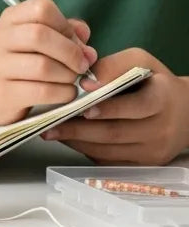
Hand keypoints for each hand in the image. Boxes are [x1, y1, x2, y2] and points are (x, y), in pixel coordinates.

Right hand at [0, 0, 96, 124]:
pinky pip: (43, 91)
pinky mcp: (3, 93)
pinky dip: (64, 93)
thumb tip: (87, 50)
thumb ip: (69, 36)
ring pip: (42, 66)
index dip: (65, 26)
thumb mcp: (46, 43)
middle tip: (82, 65)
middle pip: (39, 35)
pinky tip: (65, 93)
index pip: (42, 8)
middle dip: (70, 52)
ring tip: (71, 80)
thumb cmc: (28, 64)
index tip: (75, 41)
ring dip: (68, 75)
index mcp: (10, 19)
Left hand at [43, 48, 188, 163]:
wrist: (184, 111)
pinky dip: (86, 151)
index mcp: (162, 99)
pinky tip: (69, 140)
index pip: (136, 106)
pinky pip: (110, 160)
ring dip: (77, 141)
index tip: (83, 106)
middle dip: (79, 128)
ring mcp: (153, 150)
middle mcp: (161, 129)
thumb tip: (86, 81)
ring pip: (109, 150)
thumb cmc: (155, 82)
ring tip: (52, 131)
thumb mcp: (141, 62)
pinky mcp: (144, 164)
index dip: (109, 108)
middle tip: (50, 123)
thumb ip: (114, 65)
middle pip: (115, 132)